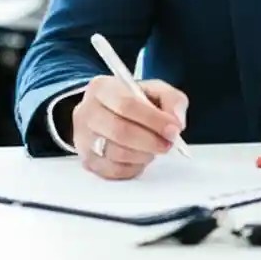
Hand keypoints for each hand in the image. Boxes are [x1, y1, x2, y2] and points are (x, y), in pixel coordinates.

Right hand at [71, 76, 188, 180]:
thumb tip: (176, 122)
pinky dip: (134, 167)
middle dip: (150, 140)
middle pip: (119, 131)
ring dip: (143, 155)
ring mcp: (83, 139)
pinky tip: (141, 157)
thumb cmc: (133, 102)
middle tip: (168, 143)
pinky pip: (113, 171)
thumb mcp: (155, 91)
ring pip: (117, 154)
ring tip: (154, 148)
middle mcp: (86, 112)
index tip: (173, 129)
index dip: (153, 119)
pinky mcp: (87, 161)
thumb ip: (172, 101)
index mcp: (102, 88)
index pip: (126, 104)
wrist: (107, 113)